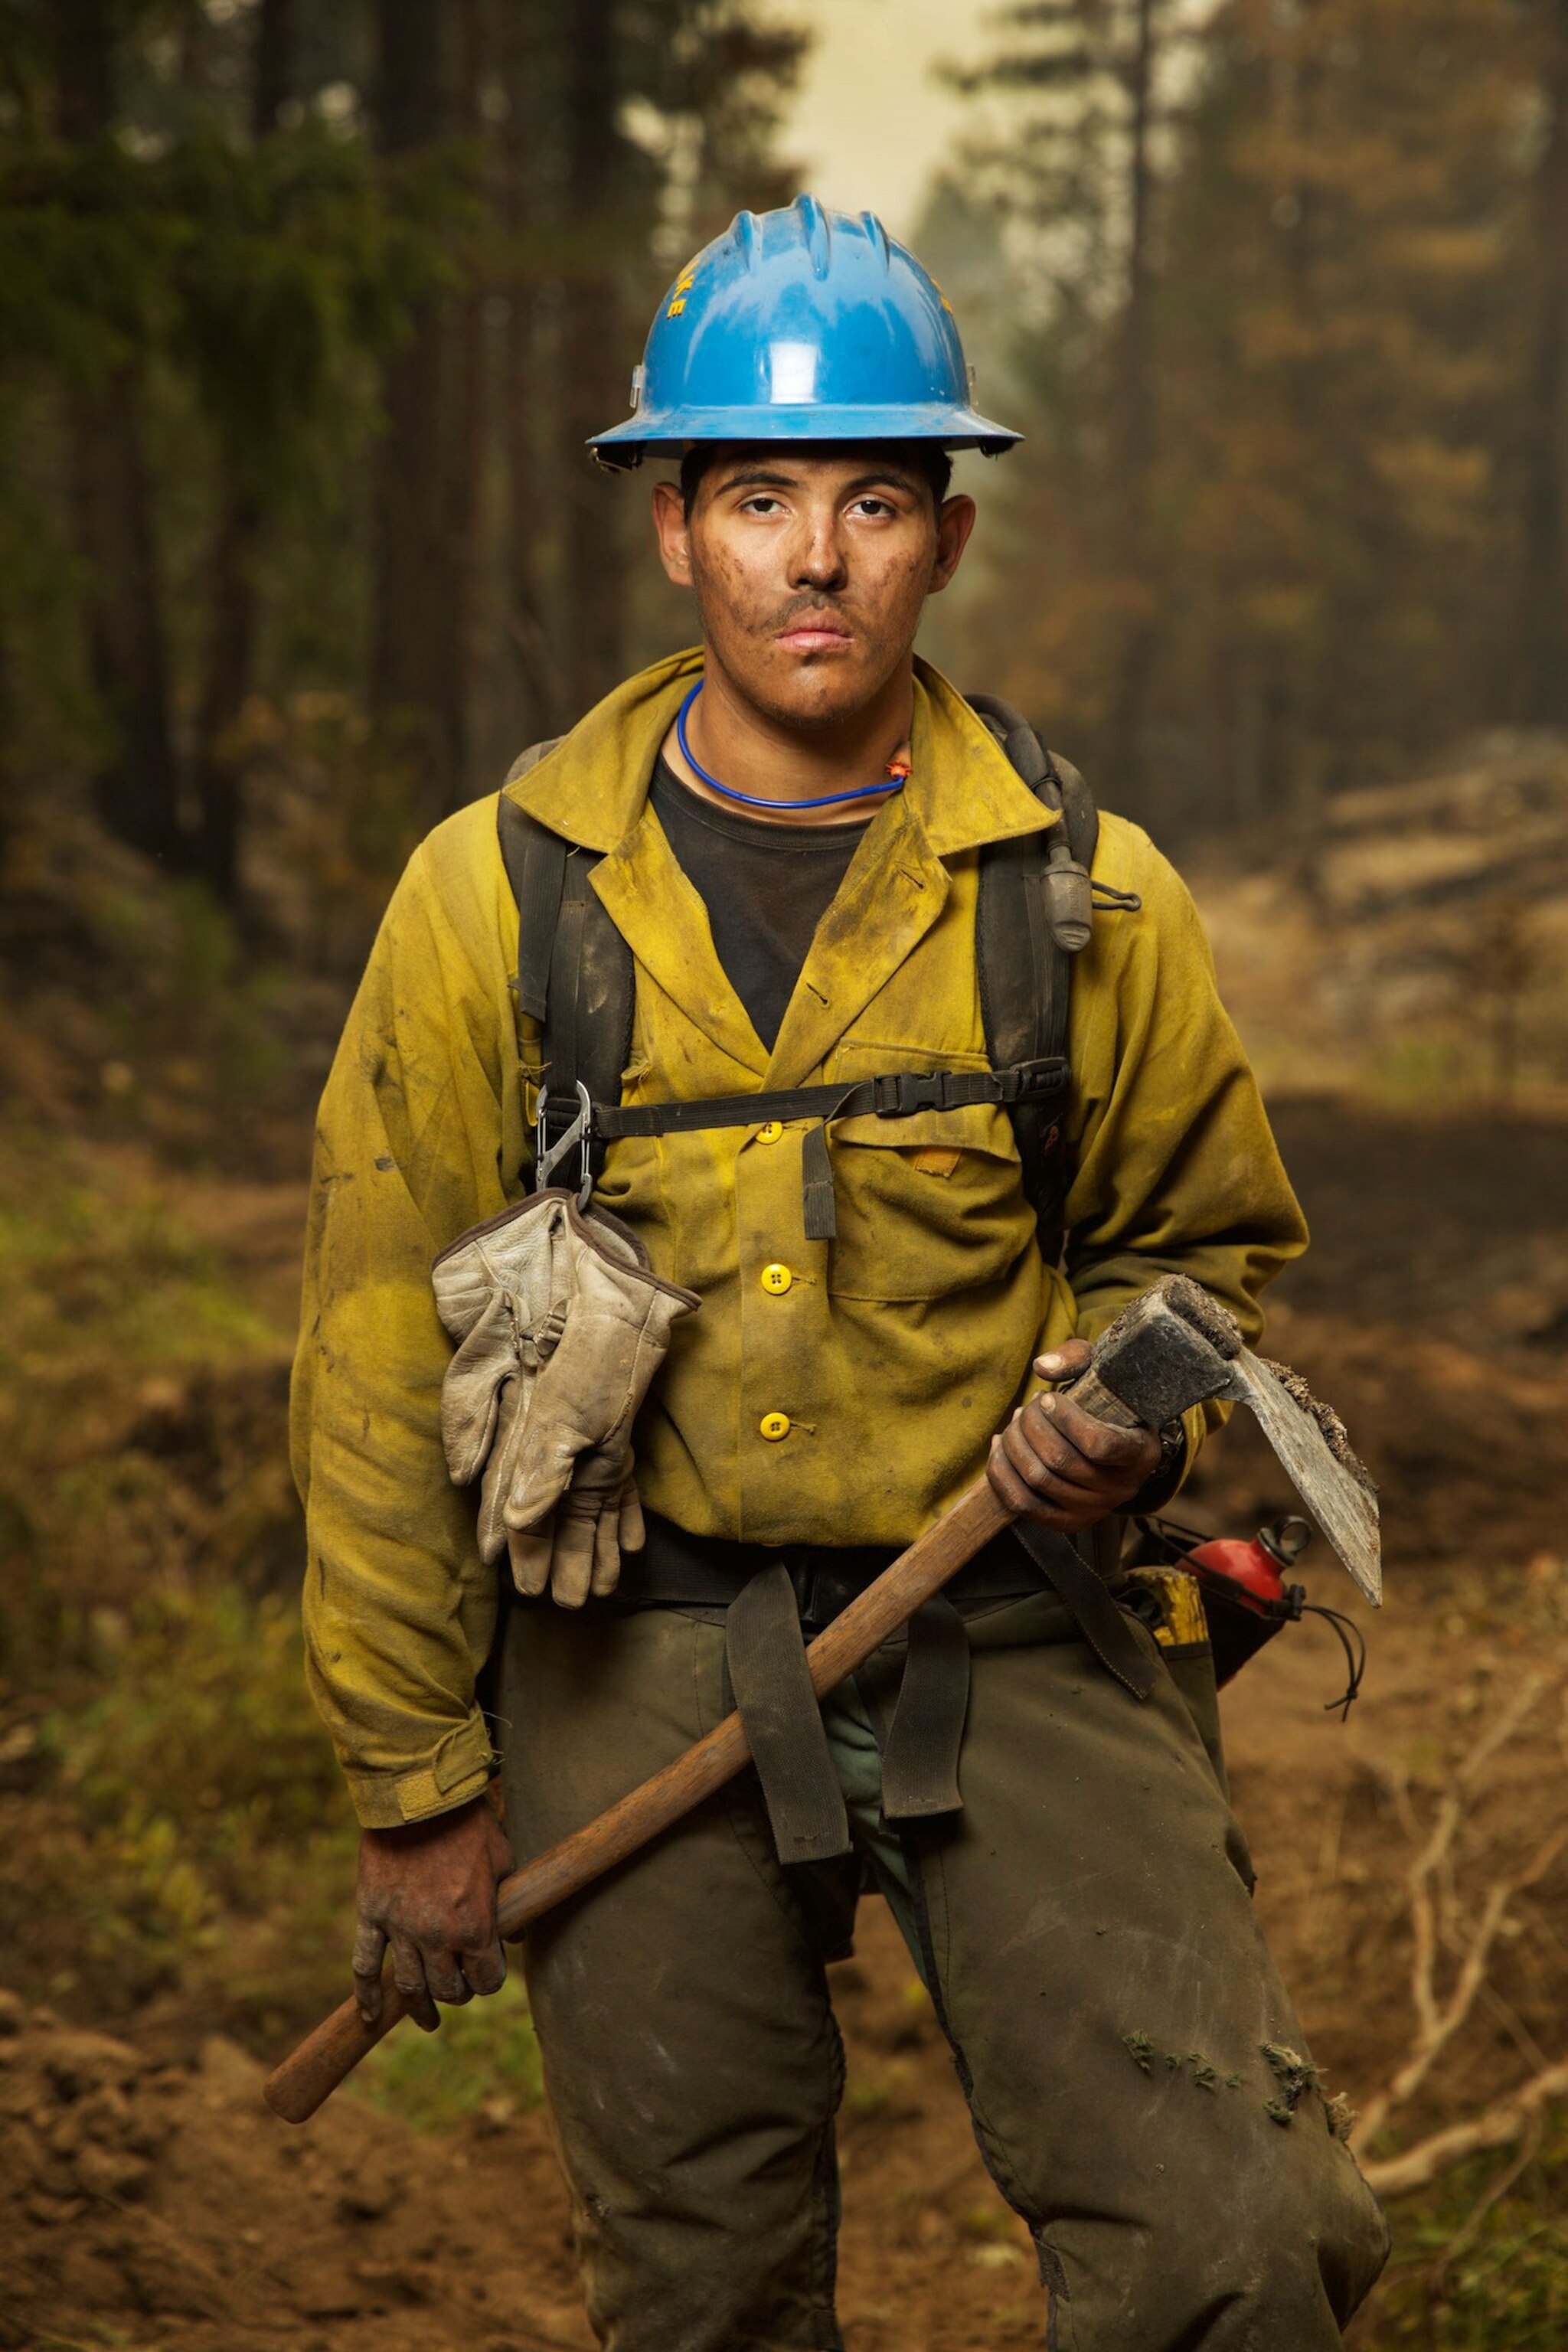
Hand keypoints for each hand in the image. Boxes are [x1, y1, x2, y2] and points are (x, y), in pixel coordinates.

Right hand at [352, 1792, 514, 2031]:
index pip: (486, 1981)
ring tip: (429, 2018)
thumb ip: (510, 1904)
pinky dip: (366, 1995)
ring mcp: (400, 1930)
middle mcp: (436, 1939)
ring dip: (421, 2006)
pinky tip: (370, 2016)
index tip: (488, 1973)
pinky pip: (365, 1965)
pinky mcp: (372, 1916)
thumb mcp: (504, 1861)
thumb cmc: (470, 1826)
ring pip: (410, 1986)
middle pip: (449, 1989)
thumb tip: (514, 1935)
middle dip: (459, 1991)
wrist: (422, 1799)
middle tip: (460, 1984)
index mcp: (474, 1928)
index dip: (490, 1980)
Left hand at [987, 1338, 1162, 1531]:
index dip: (1065, 1418)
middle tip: (1029, 1406)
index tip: (1049, 1397)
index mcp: (1141, 1453)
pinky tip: (1000, 1445)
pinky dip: (1002, 1472)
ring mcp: (1094, 1510)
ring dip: (1015, 1443)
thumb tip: (1042, 1367)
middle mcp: (1122, 1488)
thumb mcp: (1104, 1371)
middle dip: (1031, 1425)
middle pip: (1059, 1460)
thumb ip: (1076, 1357)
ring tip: (1016, 1421)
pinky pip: (1023, 1504)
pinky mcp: (1067, 1523)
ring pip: (1038, 1479)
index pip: (1099, 1445)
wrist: (1119, 1445)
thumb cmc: (1110, 1402)